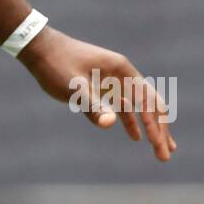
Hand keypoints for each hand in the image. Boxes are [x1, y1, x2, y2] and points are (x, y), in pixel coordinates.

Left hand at [17, 25, 177, 161]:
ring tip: (162, 152)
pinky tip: (137, 137)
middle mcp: (121, 74)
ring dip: (150, 128)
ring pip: (139, 107)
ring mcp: (112, 80)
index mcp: (121, 70)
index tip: (157, 145)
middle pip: (149, 104)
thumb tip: (110, 123)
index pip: (147, 100)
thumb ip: (92, 105)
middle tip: (166, 155)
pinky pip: (122, 106)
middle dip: (159, 130)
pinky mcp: (101, 87)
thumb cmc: (55, 64)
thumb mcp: (73, 87)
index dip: (154, 124)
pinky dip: (131, 121)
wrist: (38, 47)